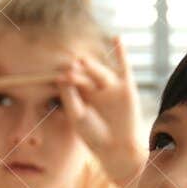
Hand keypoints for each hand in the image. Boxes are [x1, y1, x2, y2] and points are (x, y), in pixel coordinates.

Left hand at [56, 36, 144, 186]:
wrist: (117, 149)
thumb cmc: (94, 136)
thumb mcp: (76, 115)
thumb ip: (69, 96)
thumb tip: (61, 75)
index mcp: (82, 97)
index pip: (72, 82)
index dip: (66, 77)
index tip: (59, 75)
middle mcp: (96, 90)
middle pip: (85, 75)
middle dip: (78, 71)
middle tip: (69, 65)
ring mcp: (111, 87)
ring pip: (100, 72)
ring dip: (91, 66)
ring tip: (82, 61)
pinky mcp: (126, 87)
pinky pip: (124, 67)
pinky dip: (121, 53)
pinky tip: (117, 38)